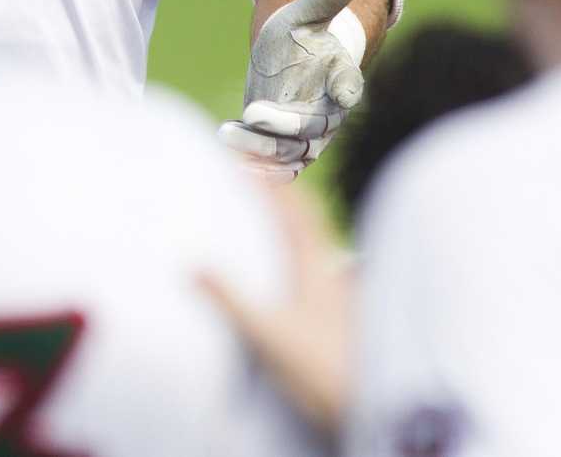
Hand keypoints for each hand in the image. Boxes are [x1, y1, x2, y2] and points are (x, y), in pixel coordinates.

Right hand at [201, 180, 354, 434]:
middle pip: (304, 215)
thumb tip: (195, 266)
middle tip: (254, 163)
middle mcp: (328, 270)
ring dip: (288, 212)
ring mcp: (336, 291)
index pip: (288, 208)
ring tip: (267, 199)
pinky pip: (313, 262)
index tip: (244, 152)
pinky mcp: (337, 312)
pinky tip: (288, 259)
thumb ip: (232, 301)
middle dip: (278, 185)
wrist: (366, 408)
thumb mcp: (270, 336)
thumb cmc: (324, 372)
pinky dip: (294, 244)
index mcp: (313, 266)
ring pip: (311, 237)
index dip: (267, 177)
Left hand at [223, 0, 366, 179]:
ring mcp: (305, 137)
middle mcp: (328, 113)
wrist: (289, 64)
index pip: (349, 84)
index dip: (348, 88)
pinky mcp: (282, 149)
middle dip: (284, 124)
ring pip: (290, 153)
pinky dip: (254, 169)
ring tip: (226, 136)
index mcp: (340, 78)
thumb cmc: (301, 37)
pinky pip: (274, 168)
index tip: (345, 93)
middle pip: (313, 127)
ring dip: (260, 151)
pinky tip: (228, 162)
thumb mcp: (305, 14)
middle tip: (252, 113)